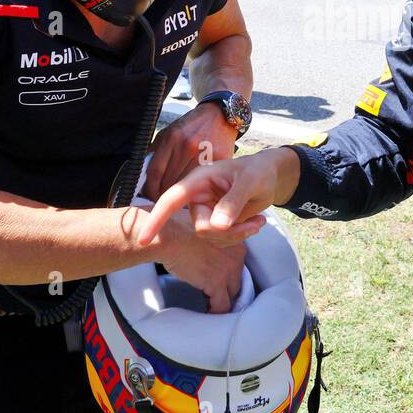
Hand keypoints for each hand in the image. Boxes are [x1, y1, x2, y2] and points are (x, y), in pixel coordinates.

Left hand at [142, 101, 237, 199]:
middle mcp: (187, 145)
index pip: (155, 171)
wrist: (219, 116)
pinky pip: (204, 182)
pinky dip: (197, 190)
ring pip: (186, 185)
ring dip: (180, 196)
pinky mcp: (219, 160)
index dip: (149, 188)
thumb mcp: (169, 132)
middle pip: (169, 182)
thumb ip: (156, 151)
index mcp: (172, 138)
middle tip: (161, 200)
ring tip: (177, 198)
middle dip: (162, 194)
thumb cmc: (191, 127)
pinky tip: (194, 191)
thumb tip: (144, 176)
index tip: (148, 195)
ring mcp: (204, 153)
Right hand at [148, 148, 296, 246]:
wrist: (269, 176)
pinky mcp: (216, 222)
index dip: (157, 220)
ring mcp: (206, 211)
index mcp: (197, 181)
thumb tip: (217, 226)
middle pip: (200, 227)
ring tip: (258, 222)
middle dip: (227, 232)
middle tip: (255, 225)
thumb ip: (232, 202)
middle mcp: (198, 197)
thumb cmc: (258, 171)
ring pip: (212, 236)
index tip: (143, 240)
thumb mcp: (250, 182)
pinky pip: (222, 239)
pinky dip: (240, 235)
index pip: (171, 200)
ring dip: (237, 235)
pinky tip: (255, 223)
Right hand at [154, 212, 248, 314]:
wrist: (171, 236)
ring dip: (222, 300)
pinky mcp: (217, 284)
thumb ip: (215, 239)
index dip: (228, 274)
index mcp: (236, 240)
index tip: (220, 280)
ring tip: (212, 305)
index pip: (238, 264)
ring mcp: (229, 270)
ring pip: (232, 294)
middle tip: (215, 293)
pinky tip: (208, 313)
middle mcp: (237, 255)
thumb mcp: (206, 229)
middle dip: (227, 288)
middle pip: (237, 279)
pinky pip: (222, 306)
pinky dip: (216, 312)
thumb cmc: (179, 230)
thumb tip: (208, 251)